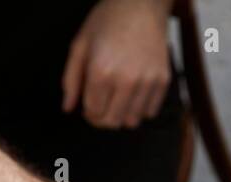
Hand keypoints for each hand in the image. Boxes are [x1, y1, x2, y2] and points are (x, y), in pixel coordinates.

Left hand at [63, 0, 172, 128]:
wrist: (141, 5)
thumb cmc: (108, 21)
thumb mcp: (80, 45)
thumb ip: (71, 79)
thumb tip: (68, 108)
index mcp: (101, 71)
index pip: (93, 113)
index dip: (88, 114)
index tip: (89, 107)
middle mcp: (126, 80)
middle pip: (112, 122)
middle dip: (103, 119)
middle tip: (101, 107)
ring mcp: (147, 82)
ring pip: (132, 121)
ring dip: (122, 115)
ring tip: (117, 100)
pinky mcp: (162, 81)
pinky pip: (150, 112)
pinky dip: (140, 109)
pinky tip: (133, 94)